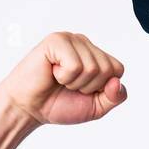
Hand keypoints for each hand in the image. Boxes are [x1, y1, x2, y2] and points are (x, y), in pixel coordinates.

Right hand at [0, 31, 126, 125]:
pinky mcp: (56, 40)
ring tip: (59, 79)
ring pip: (92, 68)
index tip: (83, 90)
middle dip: (89, 87)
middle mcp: (85, 44)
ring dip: (75, 83)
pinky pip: (74, 65)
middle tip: (68, 85)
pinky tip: (52, 73)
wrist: (30, 109)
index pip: (118, 69)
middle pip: (107, 69)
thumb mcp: (96, 107)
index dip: (103, 88)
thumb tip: (116, 82)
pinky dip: (64, 77)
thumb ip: (114, 97)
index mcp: (96, 55)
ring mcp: (71, 39)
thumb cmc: (59, 104)